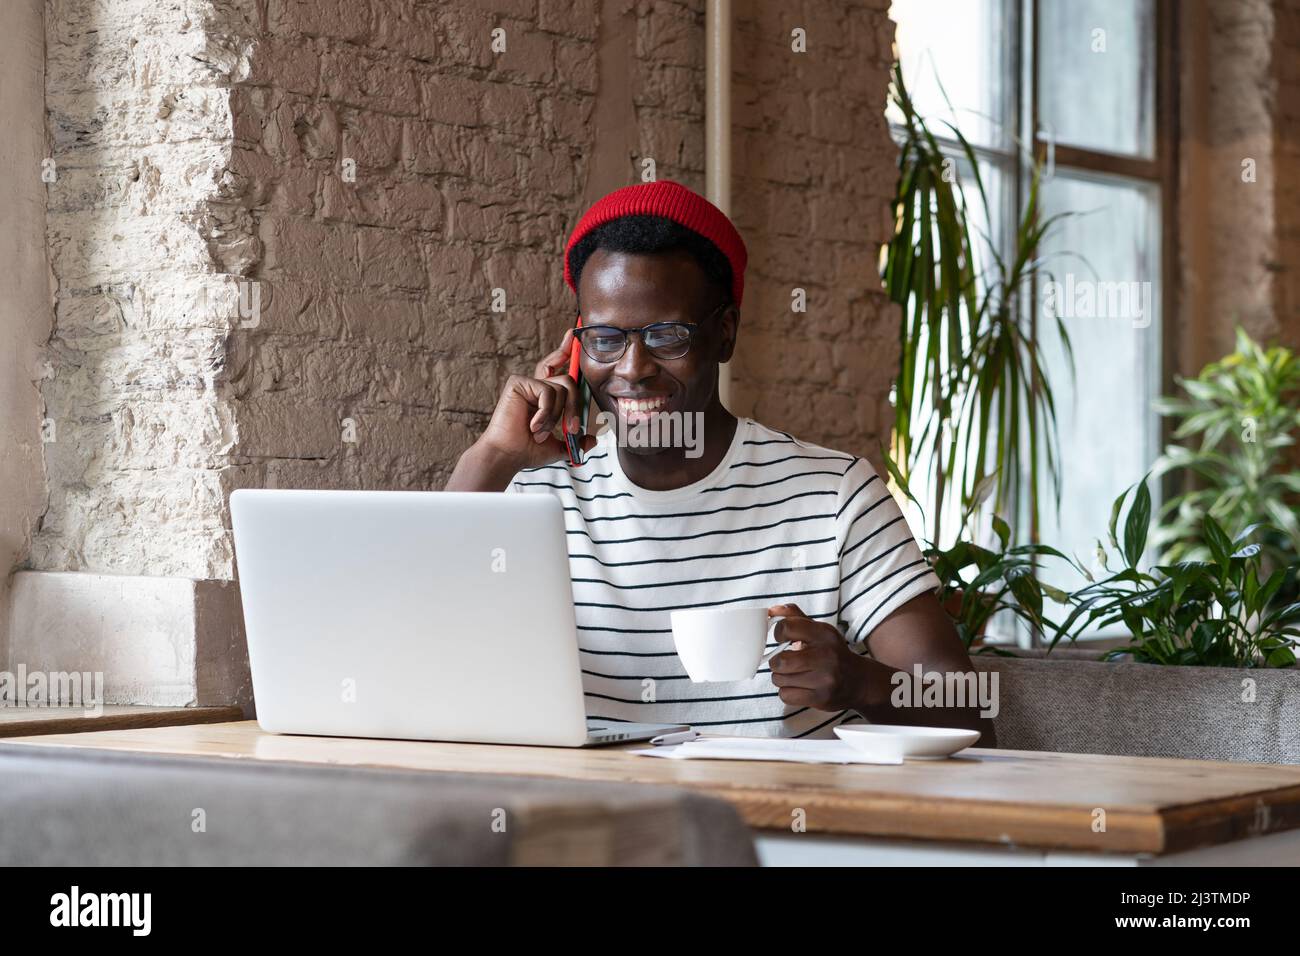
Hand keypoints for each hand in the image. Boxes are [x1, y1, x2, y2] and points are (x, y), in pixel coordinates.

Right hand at [476, 329, 597, 470]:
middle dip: (575, 406)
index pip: (557, 368)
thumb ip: (576, 441)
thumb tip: (593, 440)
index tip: (572, 335)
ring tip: (541, 432)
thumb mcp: (559, 446)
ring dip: (557, 415)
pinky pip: (547, 392)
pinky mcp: (518, 383)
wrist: (507, 455)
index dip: (565, 351)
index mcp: (543, 395)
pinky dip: (546, 413)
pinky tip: (533, 426)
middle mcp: (536, 385)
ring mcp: (527, 383)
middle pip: (569, 380)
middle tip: (572, 429)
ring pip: (562, 388)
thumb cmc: (527, 450)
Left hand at [767, 603, 870, 712]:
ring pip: (780, 680)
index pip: (786, 627)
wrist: (859, 682)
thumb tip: (771, 610)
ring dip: (781, 677)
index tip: (783, 639)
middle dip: (776, 662)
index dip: (778, 634)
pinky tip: (797, 687)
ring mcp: (824, 679)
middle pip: (780, 661)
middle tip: (784, 662)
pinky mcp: (820, 698)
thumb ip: (794, 617)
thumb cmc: (832, 653)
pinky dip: (786, 692)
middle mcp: (826, 656)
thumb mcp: (818, 630)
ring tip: (793, 674)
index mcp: (824, 634)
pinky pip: (785, 695)